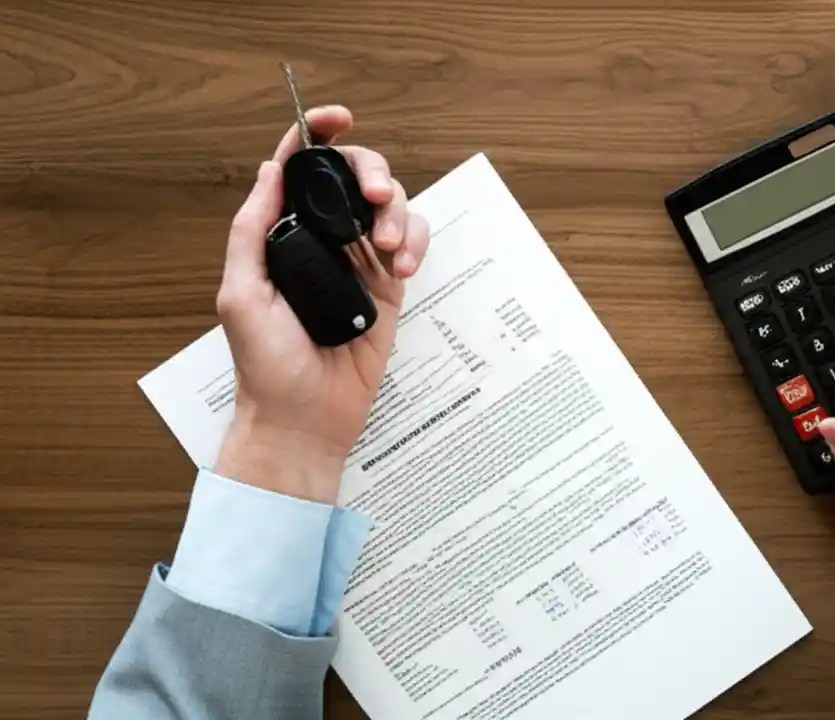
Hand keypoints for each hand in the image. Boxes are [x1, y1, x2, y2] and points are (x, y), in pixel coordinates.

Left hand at [213, 105, 429, 503]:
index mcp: (283, 234)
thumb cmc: (266, 365)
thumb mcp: (240, 293)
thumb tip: (268, 170)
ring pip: (391, 205)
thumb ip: (252, 230)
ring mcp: (360, 261)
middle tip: (375, 197)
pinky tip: (403, 266)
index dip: (317, 134)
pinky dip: (415, 242)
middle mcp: (323, 240)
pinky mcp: (390, 286)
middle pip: (355, 177)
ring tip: (390, 249)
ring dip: (397, 213)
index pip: (301, 170)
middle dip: (372, 173)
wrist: (305, 418)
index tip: (338, 118)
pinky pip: (413, 243)